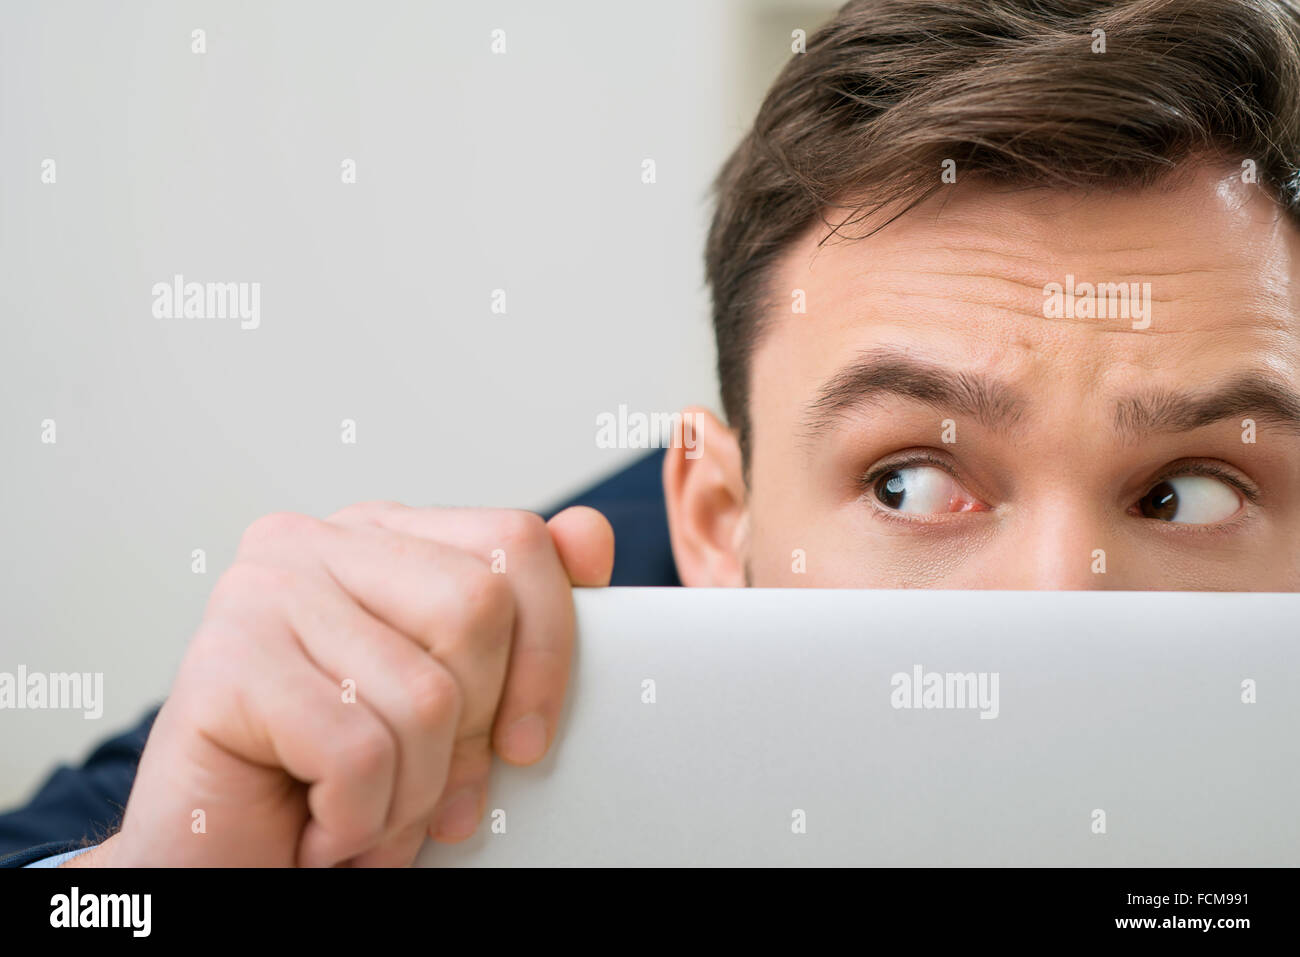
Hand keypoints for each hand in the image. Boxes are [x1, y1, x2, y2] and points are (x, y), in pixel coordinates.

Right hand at [89, 503, 612, 866]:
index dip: (548, 652)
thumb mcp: (459, 698)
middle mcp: (314, 543)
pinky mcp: (223, 661)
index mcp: (380, 535)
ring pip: (426, 695)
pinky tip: (317, 826)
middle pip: (478, 608)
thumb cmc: (343, 776)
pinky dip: (356, 821)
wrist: (226, 860)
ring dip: (412, 793)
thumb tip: (589, 534)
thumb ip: (524, 616)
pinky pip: (358, 753)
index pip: (515, 542)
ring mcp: (262, 592)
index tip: (528, 742)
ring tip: (366, 813)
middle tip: (428, 789)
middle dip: (472, 730)